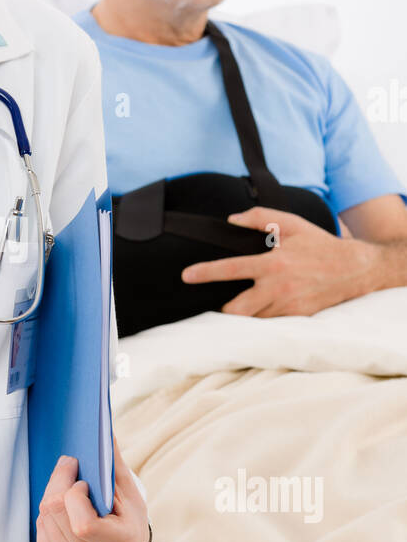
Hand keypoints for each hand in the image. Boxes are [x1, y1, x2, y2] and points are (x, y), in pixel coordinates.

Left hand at [35, 435, 149, 541]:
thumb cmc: (127, 520)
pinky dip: (48, 515)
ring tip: (72, 498)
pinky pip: (39, 528)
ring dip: (53, 499)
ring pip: (43, 516)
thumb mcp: (129, 493)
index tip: (83, 482)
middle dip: (59, 484)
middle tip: (72, 470)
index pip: (82, 524)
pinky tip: (64, 516)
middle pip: (54, 511)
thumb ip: (114, 464)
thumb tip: (104, 431)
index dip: (75, 496)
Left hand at [180, 207, 377, 316]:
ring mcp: (288, 306)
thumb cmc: (319, 244)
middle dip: (224, 310)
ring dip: (245, 314)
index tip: (187, 275)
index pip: (230, 269)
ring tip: (244, 305)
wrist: (355, 268)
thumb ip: (260, 218)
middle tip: (220, 303)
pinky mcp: (297, 318)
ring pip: (253, 319)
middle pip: (237, 309)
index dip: (206, 273)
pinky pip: (270, 323)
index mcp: (272, 263)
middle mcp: (277, 287)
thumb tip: (233, 219)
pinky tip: (264, 309)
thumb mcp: (292, 224)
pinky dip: (263, 318)